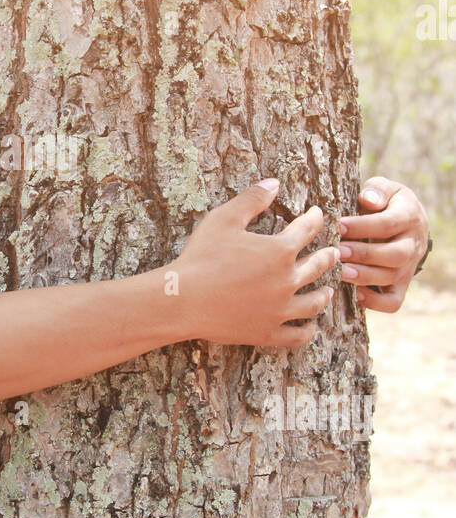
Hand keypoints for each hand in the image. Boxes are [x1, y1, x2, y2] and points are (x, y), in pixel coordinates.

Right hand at [175, 179, 337, 347]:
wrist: (183, 299)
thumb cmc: (201, 256)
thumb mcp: (224, 218)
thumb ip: (252, 199)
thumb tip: (274, 183)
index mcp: (280, 251)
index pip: (307, 230)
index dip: (315, 219)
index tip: (318, 215)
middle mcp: (287, 281)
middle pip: (318, 267)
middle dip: (328, 257)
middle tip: (333, 253)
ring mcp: (280, 310)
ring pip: (314, 303)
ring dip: (324, 294)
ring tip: (328, 291)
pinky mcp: (268, 332)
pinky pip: (297, 335)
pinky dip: (308, 331)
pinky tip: (311, 326)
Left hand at [338, 176, 429, 312]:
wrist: (410, 222)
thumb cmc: (388, 203)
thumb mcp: (386, 189)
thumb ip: (377, 190)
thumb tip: (367, 200)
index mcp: (409, 218)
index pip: (387, 224)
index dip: (362, 226)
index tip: (338, 226)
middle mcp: (413, 244)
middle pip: (395, 255)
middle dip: (364, 254)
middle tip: (339, 252)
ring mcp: (408, 266)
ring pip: (392, 277)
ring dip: (365, 277)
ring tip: (341, 272)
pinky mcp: (402, 284)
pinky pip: (394, 301)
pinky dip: (376, 303)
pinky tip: (356, 295)